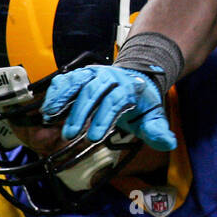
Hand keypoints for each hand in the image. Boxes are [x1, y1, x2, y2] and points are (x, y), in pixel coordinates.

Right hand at [41, 65, 176, 150]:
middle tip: (70, 134)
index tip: (94, 137)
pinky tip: (48, 108)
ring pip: (76, 81)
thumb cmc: (140, 104)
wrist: (133, 80)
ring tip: (50, 117)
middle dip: (80, 113)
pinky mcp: (81, 74)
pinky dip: (55, 92)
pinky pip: (65, 79)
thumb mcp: (152, 117)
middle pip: (93, 91)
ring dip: (62, 98)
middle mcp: (111, 77)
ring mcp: (94, 73)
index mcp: (130, 87)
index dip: (104, 118)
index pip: (116, 100)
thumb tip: (169, 143)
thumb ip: (157, 131)